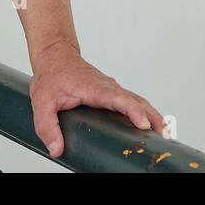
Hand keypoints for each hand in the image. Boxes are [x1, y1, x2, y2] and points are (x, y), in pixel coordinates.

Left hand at [28, 40, 164, 157]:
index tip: (143, 124)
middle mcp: (107, 87)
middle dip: (151, 116)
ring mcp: (111, 88)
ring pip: (137, 100)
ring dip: (151, 114)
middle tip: (163, 135)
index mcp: (94, 88)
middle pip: (136, 100)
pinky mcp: (111, 91)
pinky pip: (132, 100)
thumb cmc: (50, 75)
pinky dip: (144, 111)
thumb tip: (56, 148)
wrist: (54, 55)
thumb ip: (47, 126)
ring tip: (162, 133)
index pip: (119, 98)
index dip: (133, 111)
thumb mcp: (42, 102)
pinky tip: (148, 124)